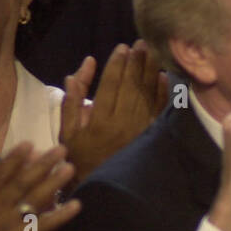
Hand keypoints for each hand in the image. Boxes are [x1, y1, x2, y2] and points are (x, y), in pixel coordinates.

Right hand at [0, 145, 80, 230]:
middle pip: (23, 182)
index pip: (0, 173)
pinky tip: (76, 205)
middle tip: (61, 149)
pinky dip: (61, 215)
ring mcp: (11, 225)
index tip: (31, 144)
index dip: (16, 158)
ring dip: (55, 183)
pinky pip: (45, 225)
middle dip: (43, 164)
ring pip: (36, 200)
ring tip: (70, 168)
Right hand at [60, 39, 161, 180]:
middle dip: (136, 62)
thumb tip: (83, 67)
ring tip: (151, 52)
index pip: (110, 85)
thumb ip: (73, 97)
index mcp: (99, 120)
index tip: (122, 47)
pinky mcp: (150, 137)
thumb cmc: (79, 155)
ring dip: (150, 72)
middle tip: (140, 43)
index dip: (117, 64)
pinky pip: (158, 111)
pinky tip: (162, 77)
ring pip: (147, 95)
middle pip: (131, 86)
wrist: (101, 186)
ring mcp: (139, 131)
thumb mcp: (68, 129)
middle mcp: (121, 124)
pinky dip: (161, 93)